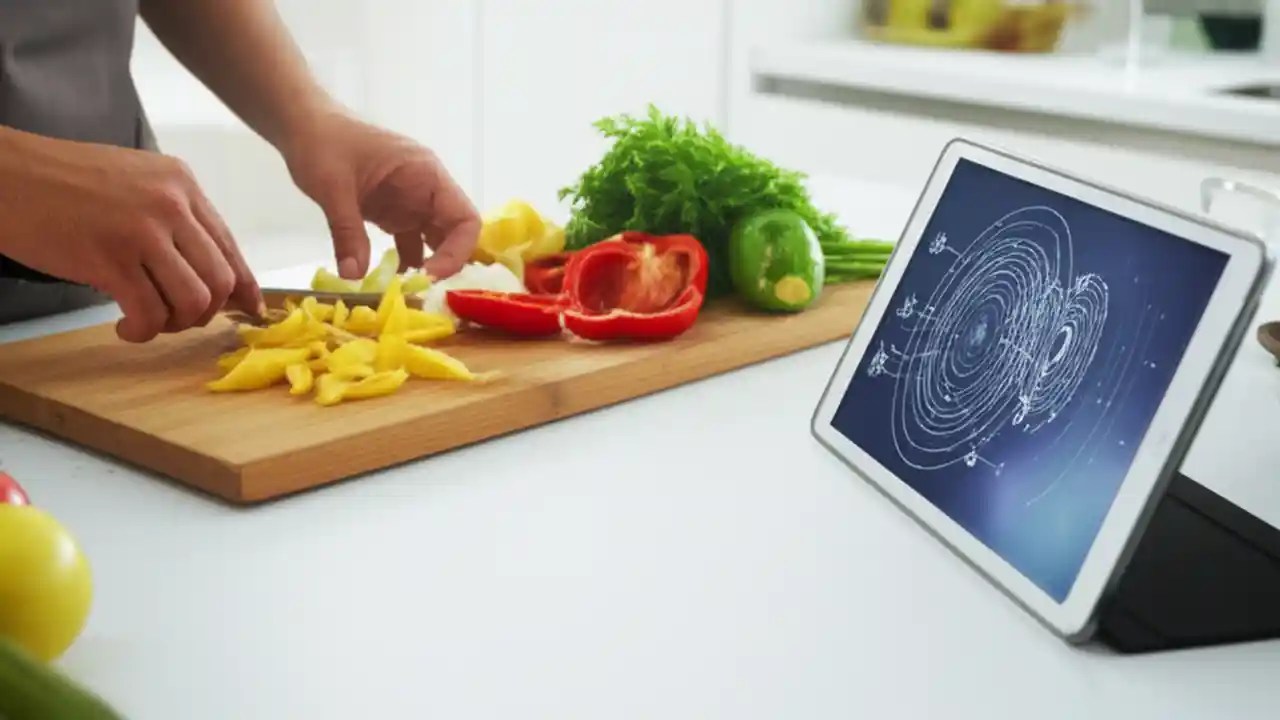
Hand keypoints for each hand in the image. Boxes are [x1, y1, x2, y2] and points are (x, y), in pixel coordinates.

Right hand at [0, 130, 261, 342]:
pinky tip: (123, 326)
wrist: (2, 173)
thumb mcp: (134, 181)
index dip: (244, 287)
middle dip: (204, 312)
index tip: (248, 310)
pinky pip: (150, 313)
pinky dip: (142, 331)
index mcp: (181, 183)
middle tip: (173, 317)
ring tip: (146, 319)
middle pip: (221, 279)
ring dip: (174, 324)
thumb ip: (174, 218)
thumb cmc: (63, 182)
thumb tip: (212, 272)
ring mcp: (142, 230)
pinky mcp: (109, 258)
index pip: (229, 246)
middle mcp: (171, 203)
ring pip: (194, 300)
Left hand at [280, 111, 480, 279]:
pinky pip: (411, 241)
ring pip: (436, 240)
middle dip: (444, 265)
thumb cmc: (322, 143)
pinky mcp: (393, 211)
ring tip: (406, 293)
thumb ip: (346, 232)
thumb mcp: (332, 188)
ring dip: (427, 267)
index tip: (429, 278)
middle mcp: (426, 188)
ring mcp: (411, 201)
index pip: (464, 218)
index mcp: (425, 173)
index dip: (457, 252)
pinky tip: (391, 283)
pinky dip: (405, 263)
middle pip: (455, 233)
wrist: (303, 125)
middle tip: (418, 293)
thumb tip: (354, 275)